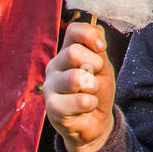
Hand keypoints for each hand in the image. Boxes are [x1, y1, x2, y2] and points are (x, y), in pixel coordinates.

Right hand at [43, 21, 115, 151]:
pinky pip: (80, 100)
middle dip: (95, 65)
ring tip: (91, 93)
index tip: (101, 48)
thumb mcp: (102, 68)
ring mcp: (50, 86)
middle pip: (73, 53)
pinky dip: (91, 103)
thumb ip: (98, 49)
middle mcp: (54, 66)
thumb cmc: (97, 91)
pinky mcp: (52, 107)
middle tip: (96, 78)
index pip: (73, 31)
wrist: (95, 122)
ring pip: (76, 77)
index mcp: (66, 52)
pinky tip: (86, 107)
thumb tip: (97, 30)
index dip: (90, 35)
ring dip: (93, 86)